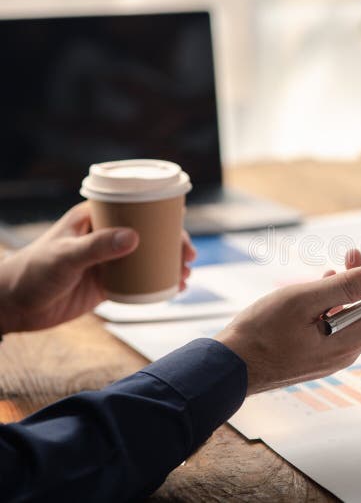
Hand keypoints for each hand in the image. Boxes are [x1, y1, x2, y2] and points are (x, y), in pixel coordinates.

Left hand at [0, 202, 194, 333]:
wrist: (13, 306)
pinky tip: (175, 289)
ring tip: (187, 276)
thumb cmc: (31, 273)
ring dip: (171, 263)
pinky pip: (141, 279)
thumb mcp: (65, 257)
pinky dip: (160, 283)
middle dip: (174, 243)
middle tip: (189, 257)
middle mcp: (105, 235)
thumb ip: (98, 247)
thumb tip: (135, 237)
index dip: (162, 214)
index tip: (181, 224)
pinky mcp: (108, 282)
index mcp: (95, 218)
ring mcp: (108, 259)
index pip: (135, 208)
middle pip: (150, 233)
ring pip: (149, 256)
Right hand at [215, 249, 360, 394]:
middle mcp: (348, 349)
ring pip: (360, 313)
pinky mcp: (320, 350)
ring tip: (353, 254)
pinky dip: (342, 297)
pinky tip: (330, 278)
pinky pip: (342, 320)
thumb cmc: (260, 333)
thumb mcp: (302, 300)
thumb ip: (345, 286)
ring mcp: (334, 352)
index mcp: (349, 340)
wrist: (228, 368)